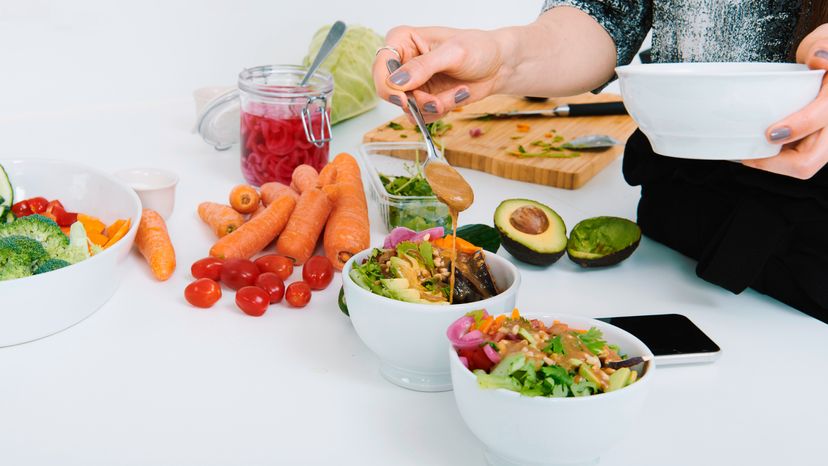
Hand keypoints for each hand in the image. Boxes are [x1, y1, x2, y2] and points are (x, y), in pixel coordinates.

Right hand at [373, 26, 509, 121]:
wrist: (498, 65)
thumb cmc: (478, 48)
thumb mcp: (452, 53)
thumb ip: (423, 67)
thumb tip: (396, 82)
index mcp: (402, 41)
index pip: (380, 67)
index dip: (388, 87)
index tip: (405, 99)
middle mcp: (403, 62)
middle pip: (392, 93)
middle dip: (419, 101)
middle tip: (439, 98)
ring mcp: (413, 83)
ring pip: (408, 108)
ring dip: (435, 106)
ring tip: (457, 91)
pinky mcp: (423, 98)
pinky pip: (422, 115)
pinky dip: (441, 111)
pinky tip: (456, 95)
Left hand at [745, 25, 827, 178]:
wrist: (827, 62)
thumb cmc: (824, 54)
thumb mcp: (826, 40)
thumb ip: (823, 46)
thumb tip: (819, 58)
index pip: (822, 118)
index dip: (797, 127)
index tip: (770, 132)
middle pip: (808, 162)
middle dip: (776, 163)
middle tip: (749, 155)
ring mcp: (824, 139)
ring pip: (801, 166)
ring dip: (773, 164)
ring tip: (749, 154)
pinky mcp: (813, 145)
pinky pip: (794, 161)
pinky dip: (775, 160)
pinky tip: (756, 151)